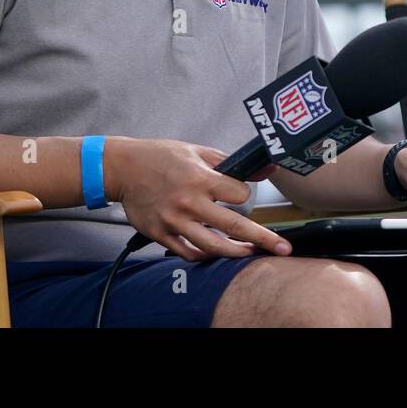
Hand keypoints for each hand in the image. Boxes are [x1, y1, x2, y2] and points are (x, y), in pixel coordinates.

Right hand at [107, 137, 292, 261]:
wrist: (124, 168)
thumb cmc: (161, 157)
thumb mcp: (198, 151)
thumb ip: (230, 162)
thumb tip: (265, 168)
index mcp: (200, 178)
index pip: (240, 195)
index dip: (246, 196)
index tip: (242, 196)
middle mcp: (189, 202)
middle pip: (234, 226)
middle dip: (262, 238)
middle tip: (282, 248)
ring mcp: (174, 221)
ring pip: (212, 246)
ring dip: (236, 253)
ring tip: (252, 254)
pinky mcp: (161, 234)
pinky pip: (188, 252)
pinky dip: (204, 256)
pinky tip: (215, 253)